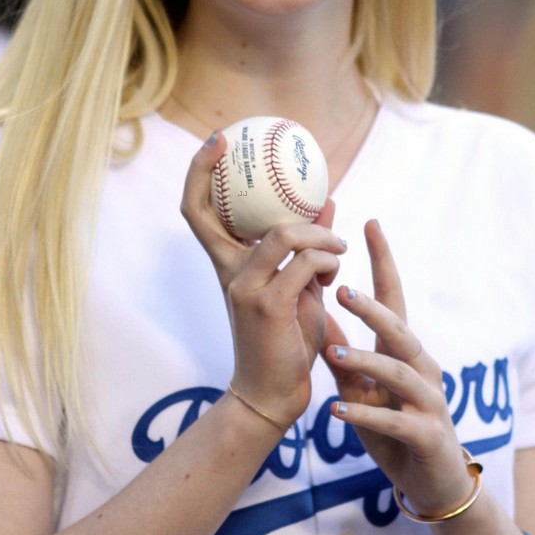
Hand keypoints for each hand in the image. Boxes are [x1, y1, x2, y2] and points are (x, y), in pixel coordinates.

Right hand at [181, 132, 346, 426]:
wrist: (272, 393)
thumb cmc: (285, 340)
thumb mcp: (299, 286)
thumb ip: (308, 247)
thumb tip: (329, 203)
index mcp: (227, 264)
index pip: (196, 210)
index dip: (198, 172)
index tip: (217, 140)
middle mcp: (227, 270)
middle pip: (212, 212)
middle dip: (224, 176)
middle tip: (274, 161)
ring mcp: (243, 287)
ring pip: (283, 234)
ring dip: (320, 235)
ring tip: (338, 247)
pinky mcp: (267, 305)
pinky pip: (305, 264)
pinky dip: (328, 262)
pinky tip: (336, 275)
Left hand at [322, 219, 471, 515]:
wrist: (432, 484)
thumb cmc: (395, 431)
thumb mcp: (363, 388)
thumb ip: (343, 354)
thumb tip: (315, 312)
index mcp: (405, 352)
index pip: (396, 298)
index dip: (385, 262)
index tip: (371, 224)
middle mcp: (422, 369)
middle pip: (400, 329)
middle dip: (373, 309)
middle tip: (341, 287)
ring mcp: (428, 402)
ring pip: (400, 373)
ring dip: (367, 361)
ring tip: (333, 353)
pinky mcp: (427, 436)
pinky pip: (395, 422)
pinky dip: (366, 416)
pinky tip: (337, 411)